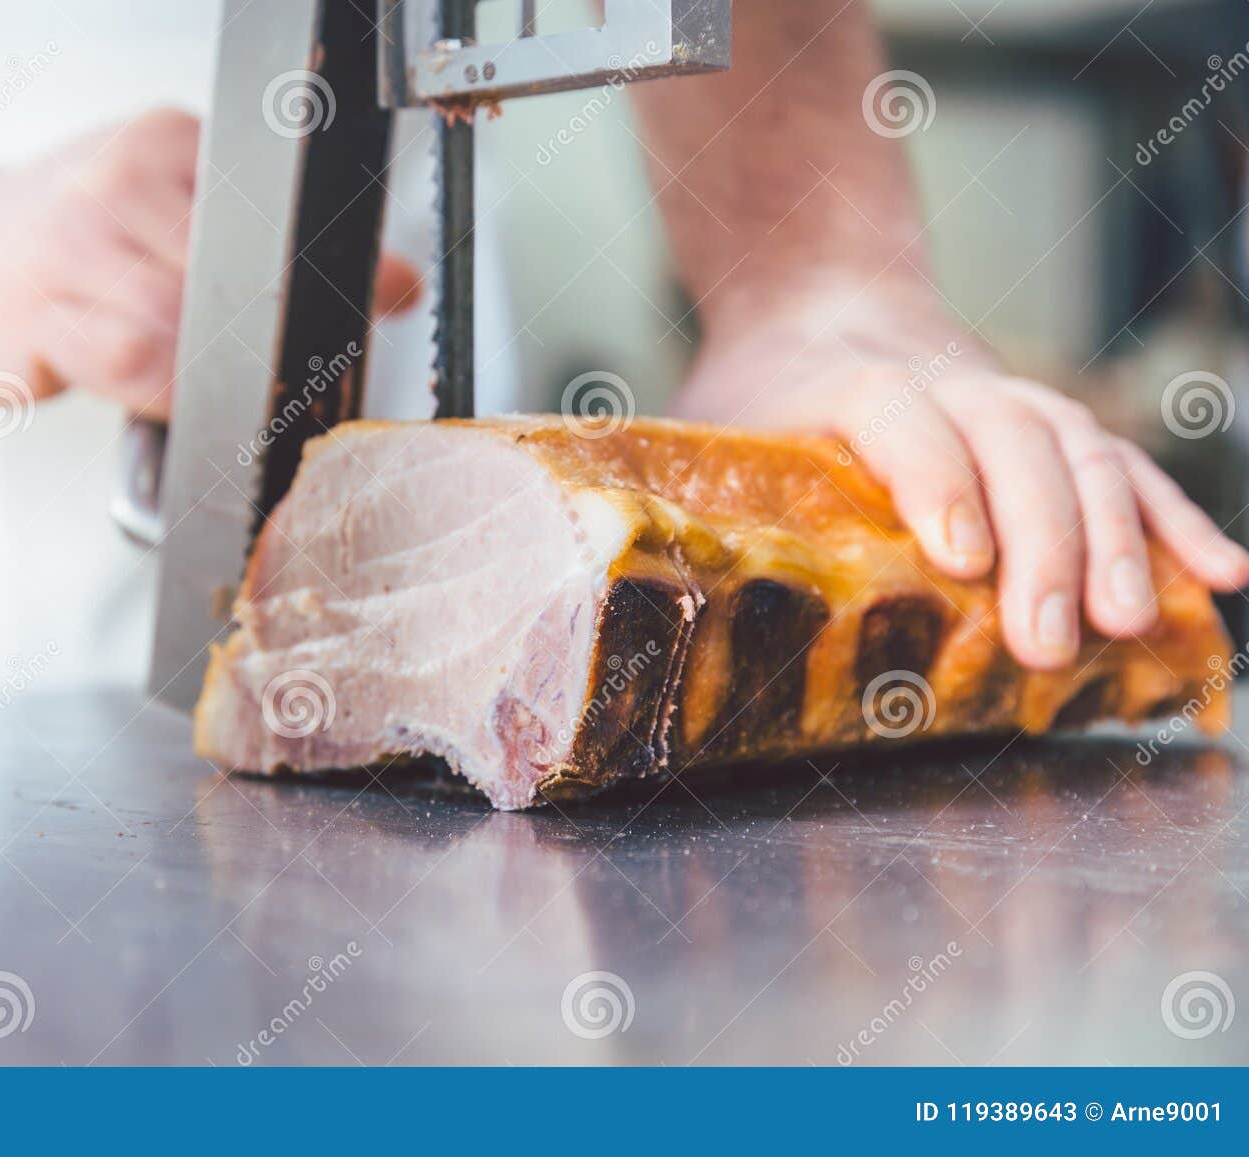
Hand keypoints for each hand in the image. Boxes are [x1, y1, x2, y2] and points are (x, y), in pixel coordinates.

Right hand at [0, 108, 418, 420]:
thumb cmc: (57, 243)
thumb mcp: (166, 206)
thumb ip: (268, 244)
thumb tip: (399, 284)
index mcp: (161, 146)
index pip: (277, 219)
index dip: (334, 276)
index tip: (382, 299)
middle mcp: (111, 188)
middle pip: (233, 289)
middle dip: (264, 344)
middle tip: (268, 369)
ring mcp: (60, 254)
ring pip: (174, 337)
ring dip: (193, 378)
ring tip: (168, 372)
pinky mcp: (19, 324)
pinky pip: (114, 373)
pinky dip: (137, 392)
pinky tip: (109, 376)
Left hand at [675, 299, 1248, 669]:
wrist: (816, 305)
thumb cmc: (757, 397)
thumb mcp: (708, 432)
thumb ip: (700, 494)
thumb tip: (661, 604)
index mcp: (844, 379)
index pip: (898, 413)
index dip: (933, 479)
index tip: (958, 558)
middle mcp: (944, 381)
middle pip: (1009, 440)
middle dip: (1037, 541)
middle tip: (1042, 640)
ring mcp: (1008, 399)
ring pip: (1078, 451)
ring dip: (1112, 538)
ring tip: (1124, 623)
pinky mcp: (1050, 428)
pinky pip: (1125, 466)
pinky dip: (1173, 519)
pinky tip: (1220, 576)